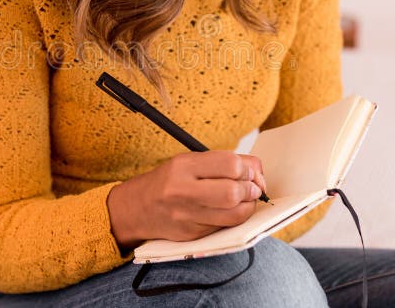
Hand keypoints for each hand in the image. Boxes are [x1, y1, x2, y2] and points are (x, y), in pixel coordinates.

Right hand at [107, 150, 266, 250]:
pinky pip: (225, 227)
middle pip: (232, 192)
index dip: (247, 169)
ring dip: (248, 206)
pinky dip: (235, 218)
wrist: (137, 208)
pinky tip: (232, 210)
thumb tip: (257, 170)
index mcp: (183, 166)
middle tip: (253, 188)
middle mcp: (182, 190)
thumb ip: (223, 161)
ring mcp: (186, 215)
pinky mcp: (192, 234)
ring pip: (234, 214)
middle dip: (251, 189)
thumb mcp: (189, 161)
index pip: (229, 164)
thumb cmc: (169, 181)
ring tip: (246, 199)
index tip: (249, 172)